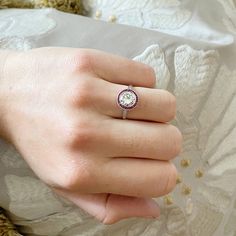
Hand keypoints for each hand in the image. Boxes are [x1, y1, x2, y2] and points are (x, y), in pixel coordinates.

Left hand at [0, 47, 181, 223]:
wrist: (8, 96)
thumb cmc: (40, 142)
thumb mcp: (67, 185)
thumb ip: (111, 205)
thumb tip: (152, 208)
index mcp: (83, 172)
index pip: (158, 179)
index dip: (165, 174)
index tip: (156, 164)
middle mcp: (87, 134)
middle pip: (168, 140)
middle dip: (166, 141)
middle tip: (147, 134)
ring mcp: (88, 94)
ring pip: (164, 104)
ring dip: (159, 110)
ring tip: (138, 111)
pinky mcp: (89, 63)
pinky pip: (145, 75)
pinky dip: (142, 84)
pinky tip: (123, 90)